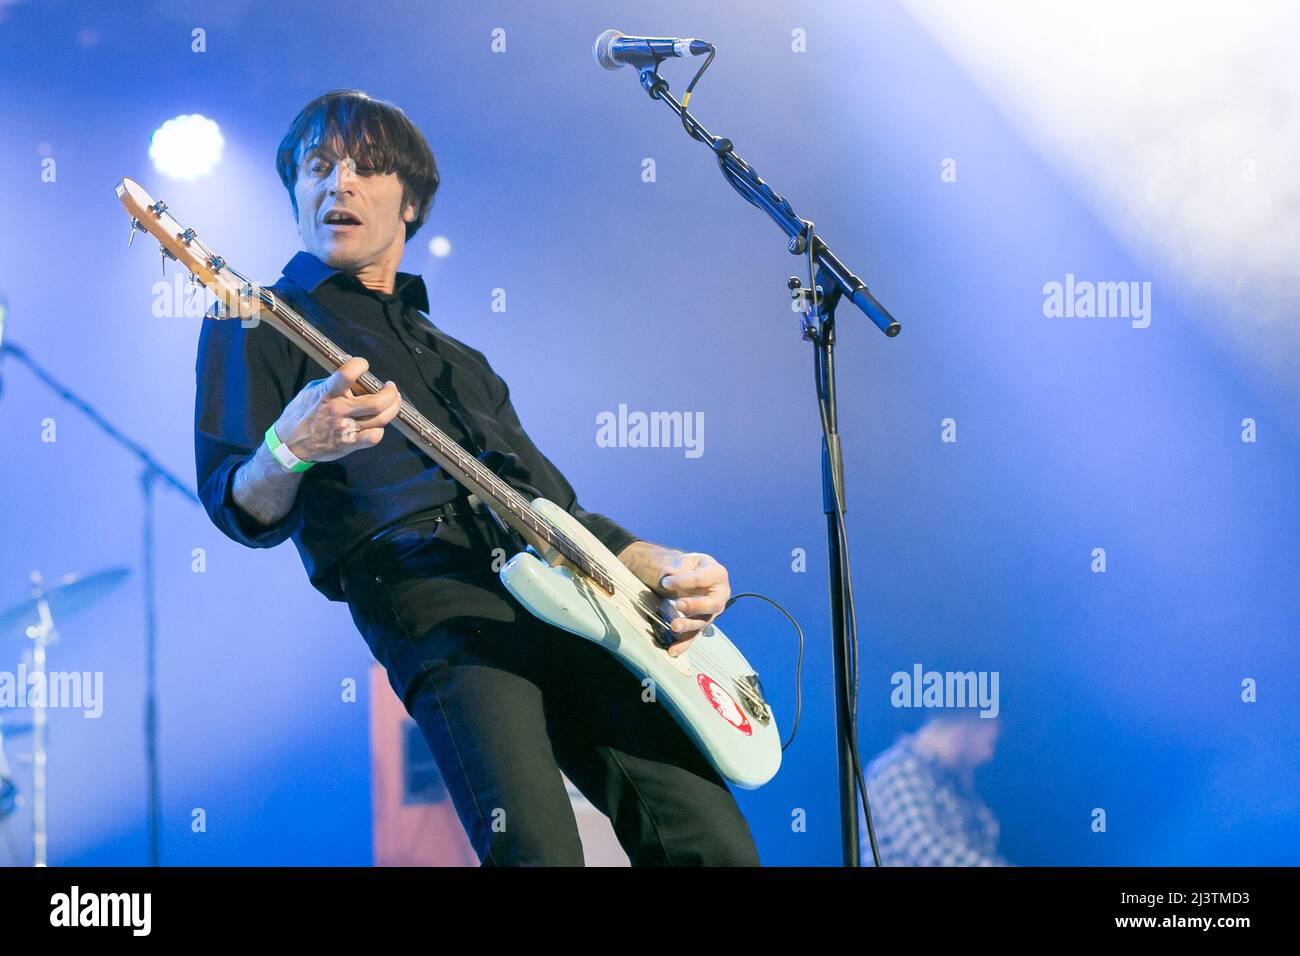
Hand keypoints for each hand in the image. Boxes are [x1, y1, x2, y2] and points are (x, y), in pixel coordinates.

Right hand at [274, 357, 400, 462]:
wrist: (289, 444)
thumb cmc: (302, 414)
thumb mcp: (311, 391)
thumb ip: (332, 382)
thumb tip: (352, 369)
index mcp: (327, 393)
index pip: (347, 374)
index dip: (360, 365)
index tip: (364, 365)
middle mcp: (338, 410)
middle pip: (376, 402)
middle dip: (391, 392)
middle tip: (391, 387)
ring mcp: (345, 429)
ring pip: (380, 419)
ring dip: (392, 408)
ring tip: (392, 402)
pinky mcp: (348, 444)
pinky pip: (374, 438)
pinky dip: (380, 430)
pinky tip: (377, 425)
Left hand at [621, 544, 730, 657]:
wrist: (692, 574)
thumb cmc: (692, 566)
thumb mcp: (686, 560)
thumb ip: (678, 566)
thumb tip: (669, 574)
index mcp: (717, 574)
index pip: (702, 578)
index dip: (683, 580)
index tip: (666, 582)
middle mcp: (720, 595)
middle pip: (712, 604)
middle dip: (696, 605)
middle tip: (679, 604)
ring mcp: (711, 611)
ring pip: (703, 622)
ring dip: (688, 626)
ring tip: (674, 626)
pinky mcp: (701, 623)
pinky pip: (694, 635)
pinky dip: (684, 644)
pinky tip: (673, 651)